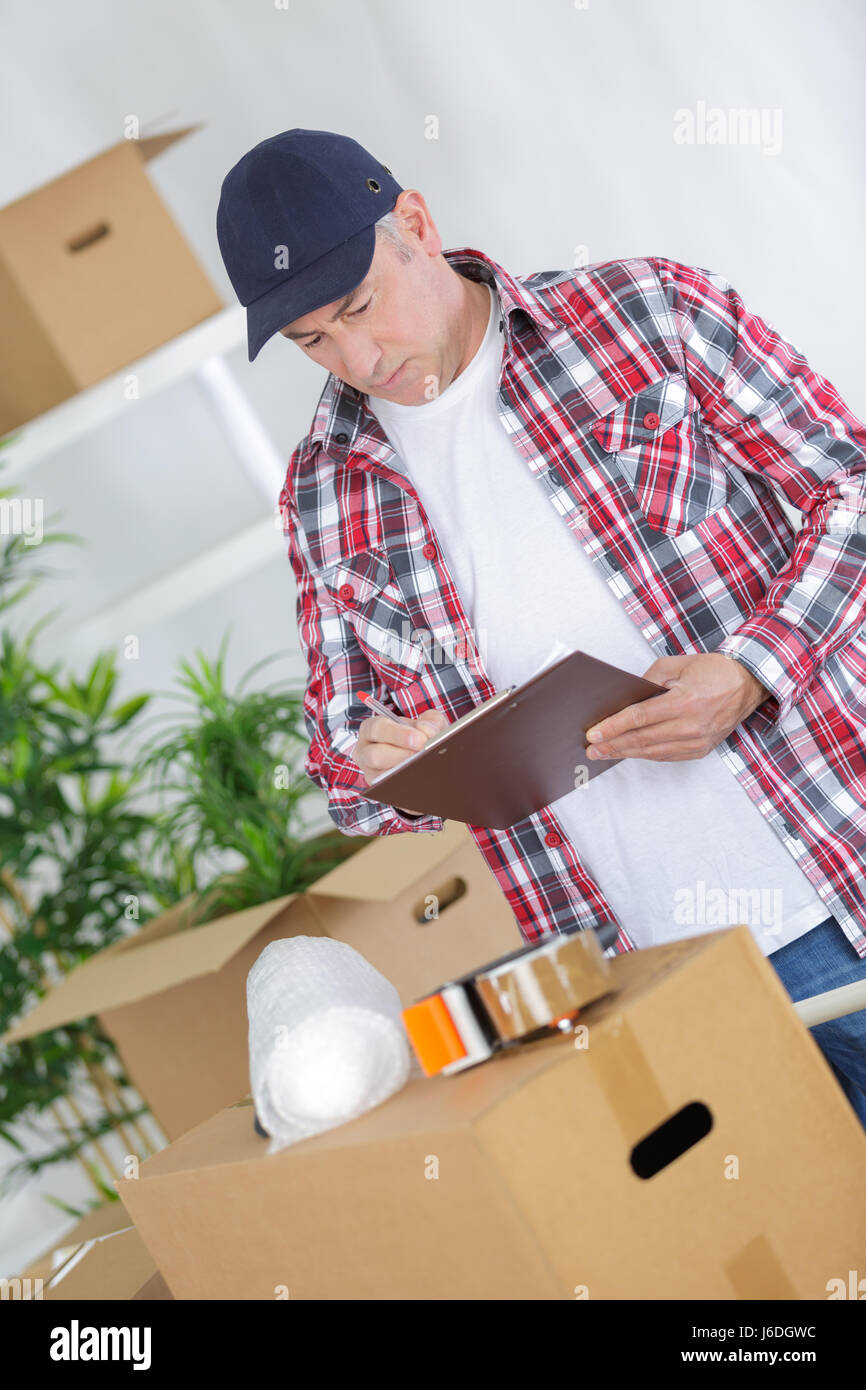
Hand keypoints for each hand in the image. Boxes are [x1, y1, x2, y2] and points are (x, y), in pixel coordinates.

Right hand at [351, 708, 448, 814]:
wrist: (421, 756)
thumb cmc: (417, 736)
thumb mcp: (426, 722)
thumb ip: (431, 720)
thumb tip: (427, 731)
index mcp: (372, 729)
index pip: (377, 729)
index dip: (398, 734)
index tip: (420, 739)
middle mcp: (365, 752)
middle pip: (375, 756)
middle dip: (401, 756)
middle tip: (423, 755)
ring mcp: (370, 773)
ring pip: (380, 777)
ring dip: (403, 773)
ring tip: (425, 768)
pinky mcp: (380, 791)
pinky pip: (390, 792)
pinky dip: (407, 787)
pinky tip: (423, 781)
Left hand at [583, 653, 769, 761]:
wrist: (748, 683)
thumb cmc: (713, 670)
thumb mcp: (676, 664)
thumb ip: (648, 680)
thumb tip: (625, 698)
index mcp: (684, 701)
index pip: (639, 717)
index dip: (613, 727)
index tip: (593, 733)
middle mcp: (692, 725)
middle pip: (642, 739)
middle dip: (613, 745)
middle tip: (591, 749)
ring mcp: (698, 741)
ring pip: (654, 751)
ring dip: (626, 753)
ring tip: (604, 753)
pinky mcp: (702, 749)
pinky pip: (667, 755)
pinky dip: (646, 754)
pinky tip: (631, 752)